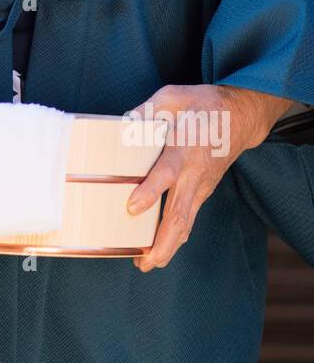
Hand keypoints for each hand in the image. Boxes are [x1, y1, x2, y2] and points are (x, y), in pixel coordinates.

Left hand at [126, 83, 295, 271]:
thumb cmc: (203, 106)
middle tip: (145, 262)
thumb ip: (148, 109)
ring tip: (147, 265)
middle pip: (179, 214)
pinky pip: (188, 219)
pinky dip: (176, 237)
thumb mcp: (173, 96)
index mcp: (184, 150)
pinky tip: (161, 250)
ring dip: (168, 247)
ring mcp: (200, 187)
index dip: (149, 191)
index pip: (166, 174)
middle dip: (162, 242)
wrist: (240, 117)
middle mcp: (193, 175)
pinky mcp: (201, 192)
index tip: (131, 207)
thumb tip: (122, 123)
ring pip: (185, 223)